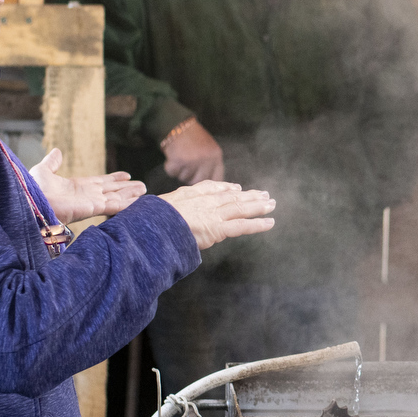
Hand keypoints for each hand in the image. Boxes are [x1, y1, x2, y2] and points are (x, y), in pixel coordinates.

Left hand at [29, 148, 145, 221]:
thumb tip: (57, 151)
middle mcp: (87, 195)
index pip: (100, 182)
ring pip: (117, 197)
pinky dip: (127, 204)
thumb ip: (52, 162)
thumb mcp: (43, 171)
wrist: (31, 202)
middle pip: (112, 190)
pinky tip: (138, 202)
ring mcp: (92, 202)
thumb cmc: (33, 190)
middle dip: (127, 188)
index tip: (126, 175)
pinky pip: (114, 206)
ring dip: (131, 195)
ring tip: (145, 191)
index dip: (113, 179)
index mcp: (77, 187)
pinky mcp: (94, 208)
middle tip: (142, 186)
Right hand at [157, 180, 275, 250]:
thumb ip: (158, 210)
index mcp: (187, 195)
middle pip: (230, 196)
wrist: (150, 227)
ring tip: (271, 203)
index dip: (225, 188)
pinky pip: (242, 226)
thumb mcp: (149, 208)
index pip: (210, 188)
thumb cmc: (146, 220)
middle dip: (247, 195)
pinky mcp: (218, 228)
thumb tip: (148, 212)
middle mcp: (203, 201)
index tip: (235, 188)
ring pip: (240, 208)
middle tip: (262, 193)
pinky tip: (270, 222)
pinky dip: (258, 224)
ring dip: (258, 205)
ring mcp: (212, 214)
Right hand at [161, 117, 224, 183]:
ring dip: (180, 172)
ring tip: (181, 158)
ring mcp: (193, 160)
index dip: (208, 185)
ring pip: (184, 178)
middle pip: (198, 181)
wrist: (178, 124)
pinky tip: (173, 157)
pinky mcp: (179, 160)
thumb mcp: (209, 149)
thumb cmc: (193, 138)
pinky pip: (173, 173)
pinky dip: (170, 168)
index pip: (217, 179)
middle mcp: (207, 159)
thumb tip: (212, 186)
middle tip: (186, 168)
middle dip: (191, 178)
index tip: (202, 187)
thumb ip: (212, 165)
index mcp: (216, 156)